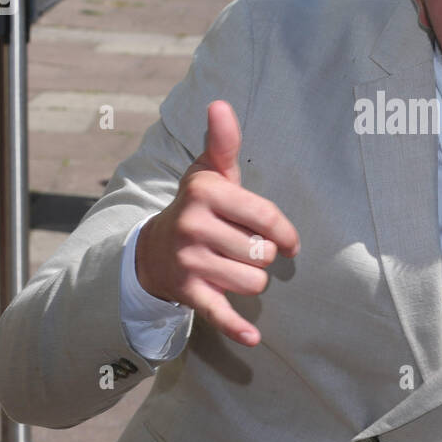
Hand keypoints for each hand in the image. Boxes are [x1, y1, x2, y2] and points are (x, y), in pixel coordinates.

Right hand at [135, 100, 299, 345]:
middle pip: (262, 253)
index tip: (290, 242)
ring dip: (252, 282)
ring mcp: (188, 260)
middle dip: (261, 256)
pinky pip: (220, 313)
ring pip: (253, 282)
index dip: (285, 233)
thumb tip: (220, 104)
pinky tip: (253, 337)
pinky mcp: (186, 291)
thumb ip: (221, 141)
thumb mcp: (208, 172)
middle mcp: (193, 224)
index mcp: (205, 192)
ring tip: (233, 269)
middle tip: (242, 251)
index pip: (267, 217)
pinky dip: (237, 328)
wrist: (152, 250)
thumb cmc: (196, 207)